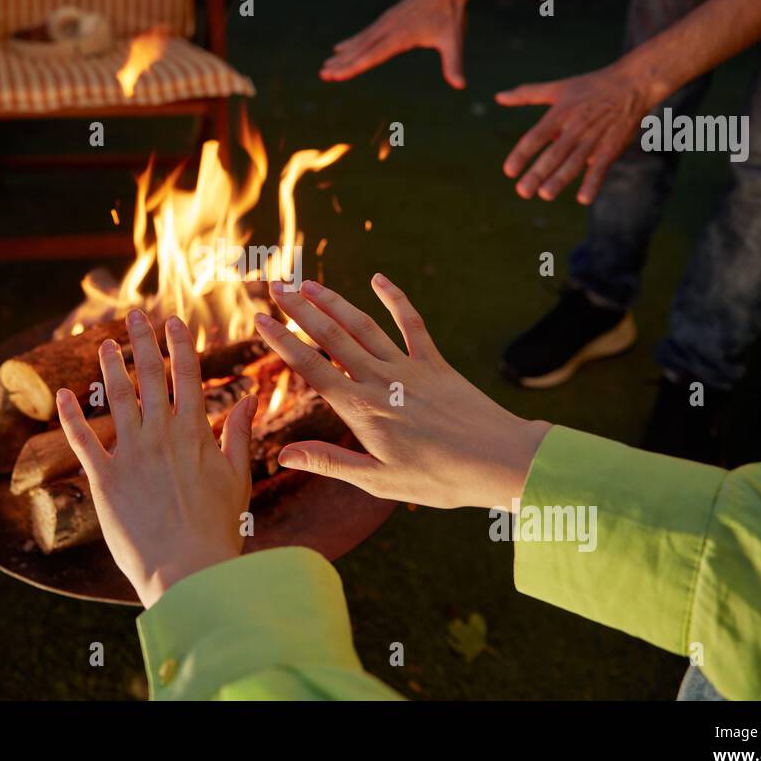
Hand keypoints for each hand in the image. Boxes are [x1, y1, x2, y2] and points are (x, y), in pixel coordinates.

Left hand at [56, 310, 257, 607]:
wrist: (188, 568)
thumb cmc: (218, 528)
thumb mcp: (237, 477)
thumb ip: (240, 435)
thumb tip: (249, 399)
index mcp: (194, 432)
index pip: (186, 376)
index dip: (179, 344)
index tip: (173, 321)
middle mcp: (160, 434)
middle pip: (149, 376)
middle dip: (142, 341)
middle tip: (135, 316)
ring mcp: (130, 454)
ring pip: (116, 398)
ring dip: (109, 367)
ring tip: (104, 344)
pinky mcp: (104, 478)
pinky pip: (82, 440)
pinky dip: (70, 416)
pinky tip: (62, 395)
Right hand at [254, 275, 549, 509]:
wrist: (501, 460)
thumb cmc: (440, 479)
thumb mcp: (379, 481)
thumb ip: (330, 462)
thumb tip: (283, 455)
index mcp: (361, 409)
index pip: (311, 367)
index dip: (282, 341)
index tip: (260, 319)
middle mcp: (381, 380)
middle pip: (332, 336)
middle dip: (300, 309)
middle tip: (275, 285)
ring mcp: (410, 367)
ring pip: (363, 326)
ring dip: (335, 302)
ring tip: (309, 283)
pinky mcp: (435, 363)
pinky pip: (412, 324)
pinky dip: (395, 300)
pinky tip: (379, 280)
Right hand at [320, 0, 466, 87]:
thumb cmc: (450, 14)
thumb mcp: (454, 41)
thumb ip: (454, 64)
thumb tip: (460, 85)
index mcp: (401, 36)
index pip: (373, 55)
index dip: (354, 66)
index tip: (337, 74)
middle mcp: (388, 29)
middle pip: (361, 49)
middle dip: (341, 63)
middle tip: (323, 75)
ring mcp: (385, 23)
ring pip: (360, 41)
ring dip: (342, 54)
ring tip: (325, 66)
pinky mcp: (387, 19)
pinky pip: (365, 33)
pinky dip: (351, 42)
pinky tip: (340, 48)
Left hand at [496, 60, 668, 203]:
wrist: (632, 84)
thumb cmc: (590, 86)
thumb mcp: (557, 88)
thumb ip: (526, 94)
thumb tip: (498, 97)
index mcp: (560, 114)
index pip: (536, 136)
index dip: (522, 154)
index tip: (508, 171)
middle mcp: (575, 127)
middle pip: (554, 153)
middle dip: (538, 173)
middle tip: (522, 192)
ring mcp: (594, 139)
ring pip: (574, 162)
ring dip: (560, 179)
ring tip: (545, 195)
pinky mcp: (610, 148)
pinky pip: (600, 168)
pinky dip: (593, 183)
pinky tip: (584, 199)